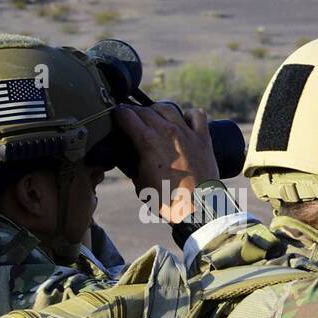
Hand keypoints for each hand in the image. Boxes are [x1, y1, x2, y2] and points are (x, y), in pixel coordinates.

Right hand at [112, 102, 217, 222]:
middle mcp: (166, 131)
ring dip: (156, 110)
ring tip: (153, 117)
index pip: (125, 115)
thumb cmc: (167, 201)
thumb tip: (130, 159)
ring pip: (167, 108)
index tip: (114, 119)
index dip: (116, 115)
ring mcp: (186, 133)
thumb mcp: (140, 184)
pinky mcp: (203, 138)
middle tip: (130, 119)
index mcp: (147, 141)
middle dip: (133, 112)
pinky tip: (183, 120)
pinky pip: (196, 114)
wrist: (197, 209)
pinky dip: (188, 114)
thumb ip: (133, 166)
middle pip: (144, 110)